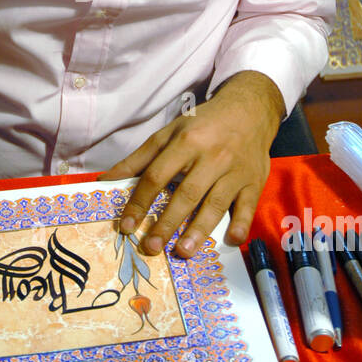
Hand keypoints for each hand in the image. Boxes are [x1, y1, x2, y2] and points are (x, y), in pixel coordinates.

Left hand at [100, 71, 284, 256]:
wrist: (249, 110)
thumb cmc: (203, 125)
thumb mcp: (168, 133)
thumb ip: (138, 159)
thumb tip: (107, 180)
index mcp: (186, 143)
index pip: (157, 175)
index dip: (140, 201)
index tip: (126, 225)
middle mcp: (211, 157)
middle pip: (186, 194)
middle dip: (167, 223)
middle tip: (151, 247)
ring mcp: (235, 171)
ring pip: (216, 203)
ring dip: (199, 230)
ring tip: (182, 251)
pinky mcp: (254, 182)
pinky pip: (248, 206)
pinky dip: (240, 224)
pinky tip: (230, 241)